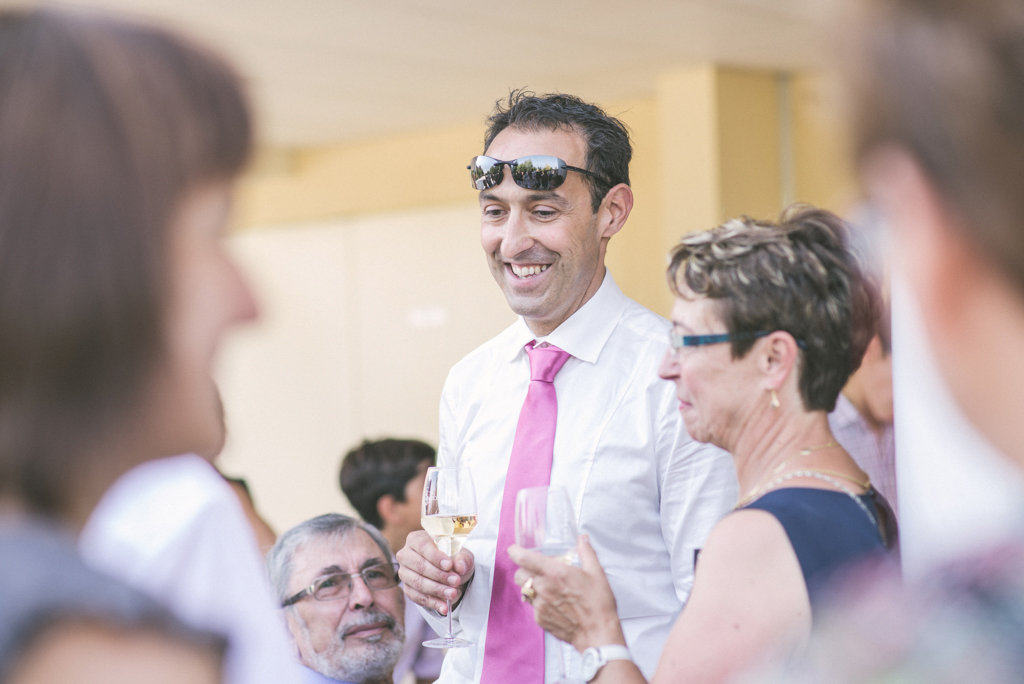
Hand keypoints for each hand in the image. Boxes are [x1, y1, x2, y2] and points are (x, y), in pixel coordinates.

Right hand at [397, 530, 474, 614]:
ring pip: (418, 583)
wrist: (450, 573)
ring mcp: (404, 572)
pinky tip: (444, 607)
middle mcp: (406, 554)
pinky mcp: (407, 588)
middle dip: (439, 575)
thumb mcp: (462, 554)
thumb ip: (462, 558)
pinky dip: (432, 602)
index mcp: (416, 539)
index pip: (423, 546)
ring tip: (452, 593)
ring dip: (436, 590)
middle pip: (420, 566)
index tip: (449, 565)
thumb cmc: (453, 558)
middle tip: (455, 581)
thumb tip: (459, 566)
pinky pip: (417, 597)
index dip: (436, 556)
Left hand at [509, 534, 625, 651]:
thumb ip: (586, 552)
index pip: (524, 558)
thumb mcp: (596, 573)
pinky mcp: (540, 619)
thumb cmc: (598, 604)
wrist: (597, 633)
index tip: (514, 549)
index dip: (515, 552)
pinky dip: (539, 602)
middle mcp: (543, 588)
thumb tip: (582, 538)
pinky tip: (554, 603)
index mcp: (555, 573)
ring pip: (525, 590)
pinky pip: (533, 606)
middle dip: (525, 570)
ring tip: (548, 588)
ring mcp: (540, 605)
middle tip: (538, 571)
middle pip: (519, 575)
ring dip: (532, 586)